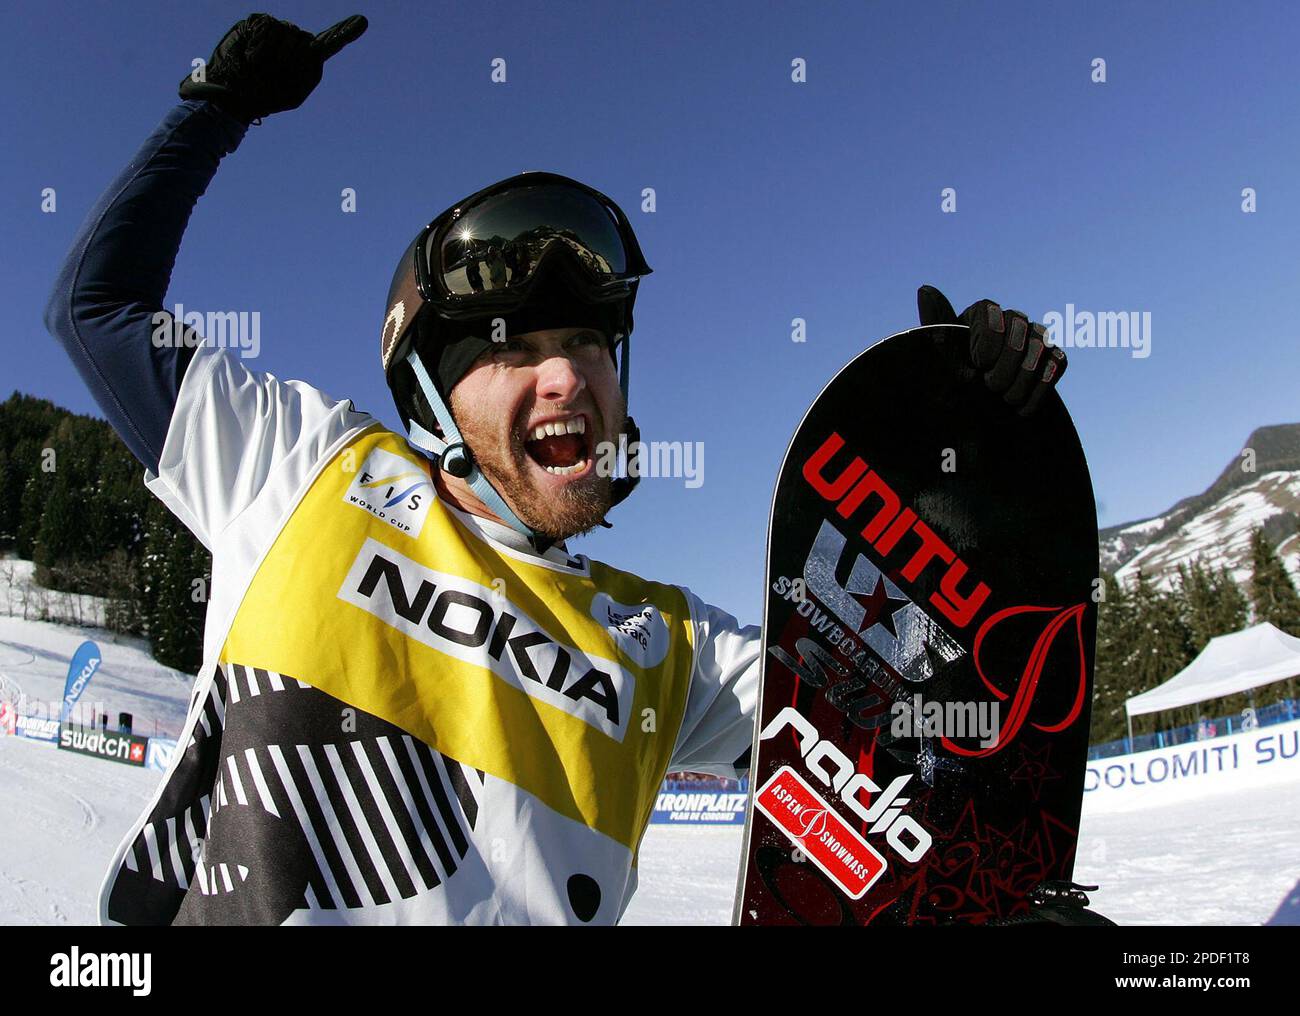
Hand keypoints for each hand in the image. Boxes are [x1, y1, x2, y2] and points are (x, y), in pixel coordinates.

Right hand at [179, 13, 367, 123]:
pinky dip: (260, 45)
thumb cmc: (265, 97)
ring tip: (259, 66)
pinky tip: (252, 56)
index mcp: (307, 59)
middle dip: (289, 58)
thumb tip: (312, 47)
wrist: (234, 94)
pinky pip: (266, 26)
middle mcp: (293, 42)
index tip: (362, 21)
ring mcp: (276, 31)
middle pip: (303, 39)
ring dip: (272, 54)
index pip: (329, 42)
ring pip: (285, 32)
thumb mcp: (294, 93)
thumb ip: (310, 72)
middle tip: (273, 72)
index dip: (345, 32)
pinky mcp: (257, 23)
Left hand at [917, 285, 1066, 416]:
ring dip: (1022, 380)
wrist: (983, 419)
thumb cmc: (957, 387)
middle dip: (1007, 364)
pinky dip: (1039, 390)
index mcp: (979, 317)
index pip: (989, 309)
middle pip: (1020, 326)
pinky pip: (1056, 363)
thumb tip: (924, 289)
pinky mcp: (1053, 357)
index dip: (989, 337)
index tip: (979, 365)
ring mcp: (1035, 337)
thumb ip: (936, 327)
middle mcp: (1010, 321)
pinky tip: (1021, 406)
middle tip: (992, 388)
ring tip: (1005, 400)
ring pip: (1040, 345)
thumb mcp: (942, 361)